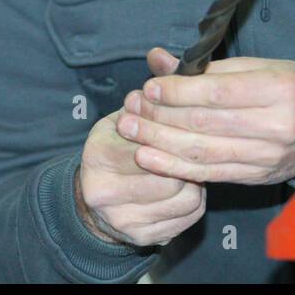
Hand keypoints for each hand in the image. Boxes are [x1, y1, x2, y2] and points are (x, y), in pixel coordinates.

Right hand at [75, 55, 205, 247]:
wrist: (95, 200)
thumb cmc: (118, 147)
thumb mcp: (126, 115)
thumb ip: (147, 88)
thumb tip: (160, 55)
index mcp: (99, 153)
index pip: (150, 141)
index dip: (175, 130)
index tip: (189, 120)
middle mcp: (104, 191)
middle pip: (170, 172)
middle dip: (188, 156)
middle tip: (200, 142)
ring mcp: (123, 220)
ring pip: (185, 196)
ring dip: (195, 178)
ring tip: (191, 163)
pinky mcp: (144, 239)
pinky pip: (188, 217)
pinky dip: (195, 199)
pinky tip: (189, 185)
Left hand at [116, 48, 294, 185]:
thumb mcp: (261, 66)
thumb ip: (207, 67)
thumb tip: (158, 59)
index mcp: (278, 90)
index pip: (217, 92)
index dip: (177, 92)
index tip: (149, 87)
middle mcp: (274, 126)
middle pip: (204, 123)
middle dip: (159, 116)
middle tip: (129, 108)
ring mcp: (265, 156)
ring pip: (201, 151)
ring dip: (158, 142)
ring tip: (129, 130)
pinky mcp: (254, 177)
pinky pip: (208, 173)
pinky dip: (173, 166)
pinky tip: (147, 158)